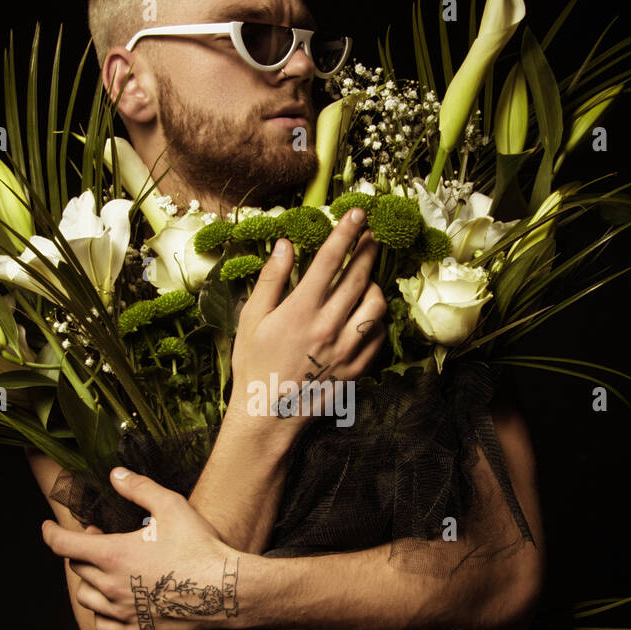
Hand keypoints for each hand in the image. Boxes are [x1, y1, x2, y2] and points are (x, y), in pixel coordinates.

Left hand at [40, 467, 242, 629]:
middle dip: (79, 550)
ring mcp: (122, 611)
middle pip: (76, 568)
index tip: (48, 528)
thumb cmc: (199, 547)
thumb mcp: (171, 506)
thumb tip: (115, 474)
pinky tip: (113, 601)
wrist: (225, 590)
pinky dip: (101, 612)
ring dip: (88, 581)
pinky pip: (103, 625)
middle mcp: (110, 585)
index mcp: (113, 554)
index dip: (50, 533)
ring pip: (85, 598)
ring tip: (103, 570)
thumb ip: (138, 487)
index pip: (63, 544)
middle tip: (97, 538)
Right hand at [227, 207, 386, 431]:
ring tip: (366, 279)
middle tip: (371, 236)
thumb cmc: (254, 365)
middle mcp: (328, 326)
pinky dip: (376, 319)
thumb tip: (287, 244)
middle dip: (367, 250)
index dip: (346, 233)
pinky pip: (378, 335)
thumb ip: (272, 279)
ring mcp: (346, 349)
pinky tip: (366, 314)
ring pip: (376, 305)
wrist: (268, 415)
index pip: (330, 260)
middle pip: (358, 277)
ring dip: (374, 285)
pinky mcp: (357, 368)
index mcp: (300, 310)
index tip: (358, 214)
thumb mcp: (252, 319)